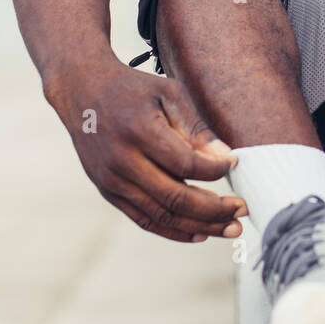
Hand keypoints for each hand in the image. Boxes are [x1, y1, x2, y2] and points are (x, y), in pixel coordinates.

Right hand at [53, 60, 247, 242]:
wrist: (82, 93)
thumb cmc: (132, 90)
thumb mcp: (168, 93)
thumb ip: (196, 126)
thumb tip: (226, 158)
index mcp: (138, 131)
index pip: (185, 164)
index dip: (215, 170)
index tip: (234, 164)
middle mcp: (122, 161)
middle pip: (175, 198)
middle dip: (215, 209)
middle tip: (242, 210)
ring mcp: (112, 181)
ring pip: (162, 216)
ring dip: (200, 226)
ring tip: (231, 228)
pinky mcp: (108, 192)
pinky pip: (144, 220)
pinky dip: (174, 231)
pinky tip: (200, 233)